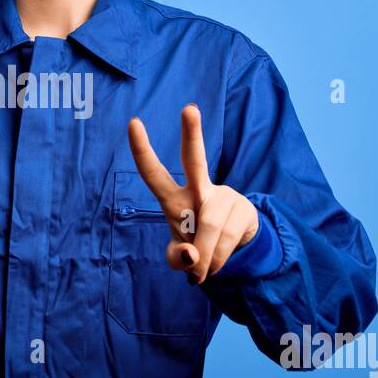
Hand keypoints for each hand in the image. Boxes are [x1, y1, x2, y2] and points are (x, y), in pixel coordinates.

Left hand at [127, 102, 260, 284]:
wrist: (234, 246)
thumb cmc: (197, 243)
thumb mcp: (179, 255)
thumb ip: (176, 259)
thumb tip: (192, 256)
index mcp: (173, 198)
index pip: (153, 172)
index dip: (142, 150)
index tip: (133, 122)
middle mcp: (198, 189)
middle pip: (195, 160)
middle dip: (192, 133)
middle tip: (189, 108)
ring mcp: (223, 197)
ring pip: (210, 228)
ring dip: (206, 259)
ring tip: (203, 269)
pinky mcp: (244, 209)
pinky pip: (226, 241)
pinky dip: (218, 261)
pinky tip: (216, 263)